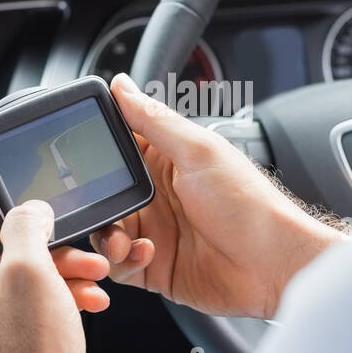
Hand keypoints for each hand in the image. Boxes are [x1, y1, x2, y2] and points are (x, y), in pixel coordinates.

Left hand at [0, 161, 109, 352]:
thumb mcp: (33, 271)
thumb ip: (27, 224)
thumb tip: (29, 207)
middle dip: (32, 223)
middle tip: (52, 205)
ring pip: (15, 267)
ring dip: (56, 259)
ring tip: (90, 265)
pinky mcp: (4, 336)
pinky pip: (28, 296)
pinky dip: (57, 288)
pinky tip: (89, 293)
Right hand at [90, 73, 343, 320]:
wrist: (274, 265)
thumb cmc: (249, 204)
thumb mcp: (198, 151)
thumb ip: (154, 119)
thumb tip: (122, 85)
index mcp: (166, 160)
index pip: (117, 148)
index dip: (95, 152)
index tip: (77, 159)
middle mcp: (157, 196)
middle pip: (103, 195)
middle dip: (94, 204)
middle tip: (101, 208)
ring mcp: (156, 233)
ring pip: (105, 233)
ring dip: (106, 237)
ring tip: (122, 240)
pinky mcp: (155, 268)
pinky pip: (120, 266)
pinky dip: (123, 262)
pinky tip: (145, 254)